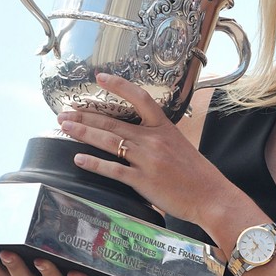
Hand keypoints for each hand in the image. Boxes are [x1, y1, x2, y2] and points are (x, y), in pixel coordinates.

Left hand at [57, 73, 224, 228]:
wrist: (210, 197)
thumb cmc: (197, 175)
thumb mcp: (179, 146)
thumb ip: (157, 138)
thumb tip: (135, 136)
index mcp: (164, 128)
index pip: (140, 98)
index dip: (118, 86)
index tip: (100, 78)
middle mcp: (153, 141)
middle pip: (113, 123)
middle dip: (85, 115)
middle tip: (64, 111)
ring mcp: (147, 160)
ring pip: (108, 142)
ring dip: (83, 133)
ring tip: (65, 127)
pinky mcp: (142, 181)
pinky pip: (113, 169)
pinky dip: (93, 163)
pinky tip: (78, 158)